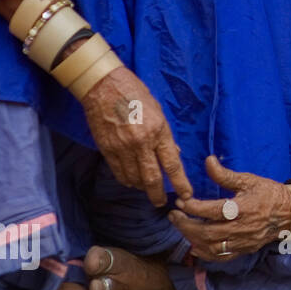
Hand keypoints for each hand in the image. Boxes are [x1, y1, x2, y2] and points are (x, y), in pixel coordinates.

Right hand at [79, 66, 192, 206]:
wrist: (104, 86)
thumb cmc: (135, 95)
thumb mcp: (159, 112)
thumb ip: (165, 136)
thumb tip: (174, 154)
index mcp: (158, 132)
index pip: (172, 164)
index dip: (180, 183)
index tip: (186, 194)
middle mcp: (141, 143)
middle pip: (152, 178)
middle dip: (158, 194)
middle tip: (161, 202)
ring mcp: (122, 148)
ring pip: (133, 178)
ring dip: (141, 187)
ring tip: (146, 189)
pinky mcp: (106, 149)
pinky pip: (118, 172)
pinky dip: (126, 179)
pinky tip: (130, 181)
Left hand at [169, 156, 290, 260]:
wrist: (290, 213)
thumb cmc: (269, 193)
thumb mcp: (249, 180)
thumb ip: (225, 175)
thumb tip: (208, 161)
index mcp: (243, 208)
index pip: (212, 211)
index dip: (193, 207)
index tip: (182, 201)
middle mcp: (242, 228)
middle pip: (207, 232)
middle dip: (185, 224)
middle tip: (174, 215)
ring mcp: (243, 241)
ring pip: (211, 246)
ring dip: (192, 238)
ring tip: (182, 226)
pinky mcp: (244, 250)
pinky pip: (221, 256)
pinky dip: (205, 254)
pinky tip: (195, 245)